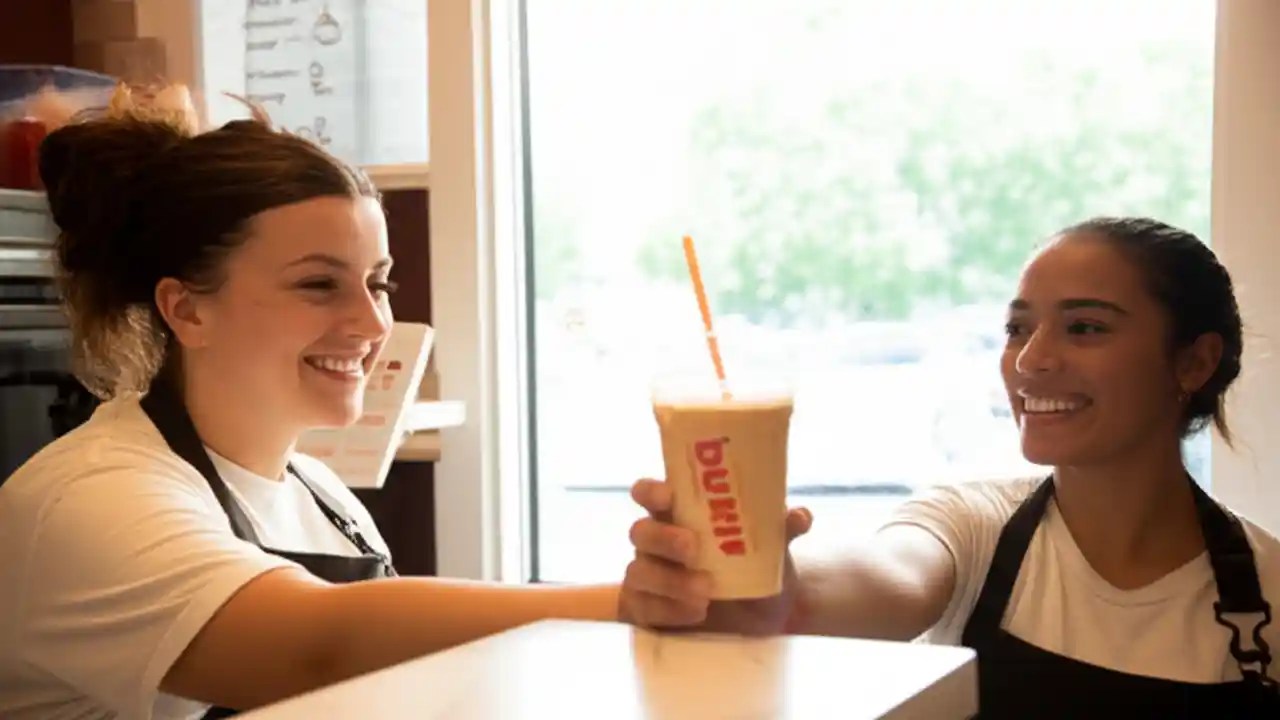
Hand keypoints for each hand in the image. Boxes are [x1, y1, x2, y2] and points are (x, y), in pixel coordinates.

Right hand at [618, 478, 811, 634]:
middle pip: (640, 532)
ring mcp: (648, 575)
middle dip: (664, 539)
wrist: (761, 616)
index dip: (651, 491)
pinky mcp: (647, 608)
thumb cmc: (757, 567)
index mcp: (679, 514)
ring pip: (638, 572)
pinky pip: (642, 607)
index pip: (648, 493)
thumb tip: (800, 516)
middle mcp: (657, 541)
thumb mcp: (773, 549)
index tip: (669, 496)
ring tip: (706, 596)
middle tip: (694, 549)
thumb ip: (781, 529)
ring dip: (671, 582)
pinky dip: (669, 610)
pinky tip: (697, 614)